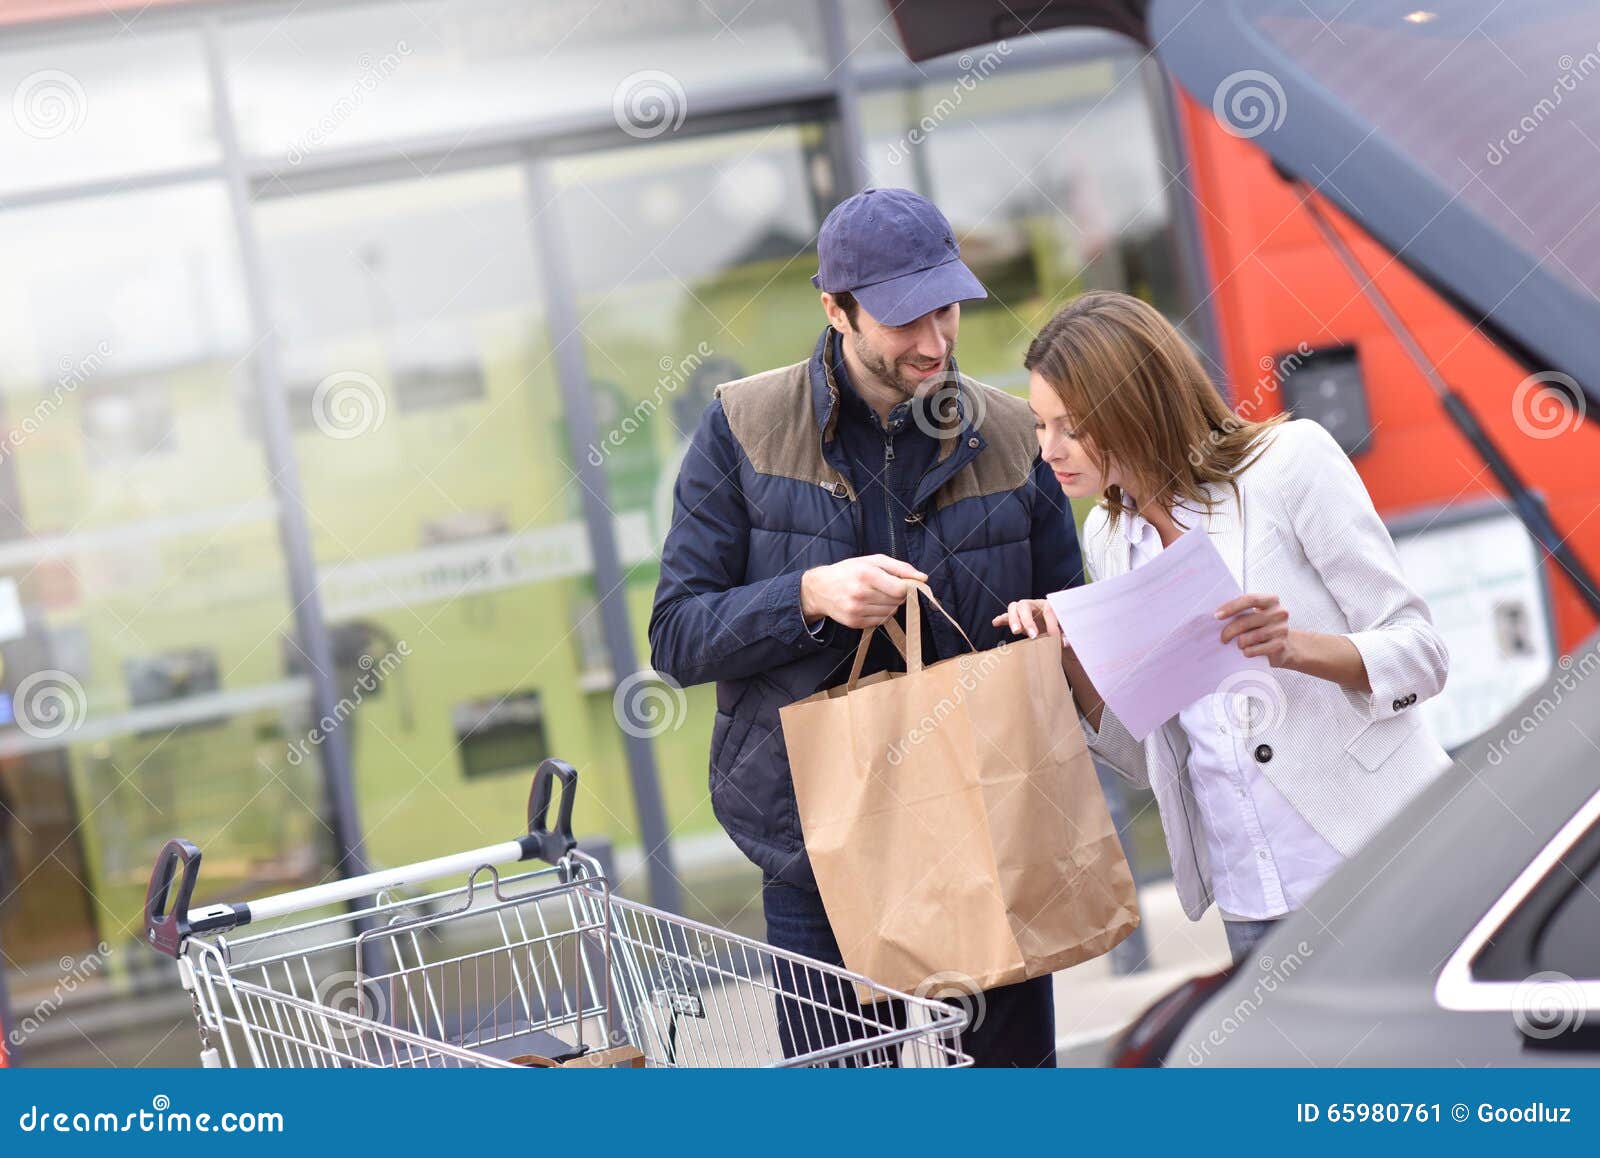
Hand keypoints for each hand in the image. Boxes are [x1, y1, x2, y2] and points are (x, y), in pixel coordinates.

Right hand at [801, 555, 926, 628]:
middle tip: (886, 587)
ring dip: (890, 604)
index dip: (907, 587)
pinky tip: (870, 604)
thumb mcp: (873, 560)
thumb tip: (923, 578)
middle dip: (898, 594)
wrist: (820, 588)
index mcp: (866, 574)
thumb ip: (900, 567)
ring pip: (891, 612)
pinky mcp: (855, 622)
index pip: (900, 589)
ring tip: (876, 595)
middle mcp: (860, 593)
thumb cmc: (849, 571)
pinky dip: (881, 613)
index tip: (905, 584)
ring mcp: (857, 610)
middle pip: (897, 601)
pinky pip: (881, 621)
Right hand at [991, 598, 1064, 642]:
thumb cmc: (1060, 631)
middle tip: (1033, 636)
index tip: (1055, 638)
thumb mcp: (1066, 631)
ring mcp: (1023, 611)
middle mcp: (1034, 605)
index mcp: (1048, 605)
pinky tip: (996, 623)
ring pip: (1013, 607)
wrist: (1054, 633)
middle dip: (1027, 621)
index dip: (1052, 624)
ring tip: (1016, 632)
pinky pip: (1006, 616)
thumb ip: (1067, 635)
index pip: (1048, 611)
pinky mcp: (1016, 619)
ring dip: (1013, 619)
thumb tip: (1064, 642)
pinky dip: (1001, 619)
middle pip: (1025, 606)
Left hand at [1215, 593, 1295, 666]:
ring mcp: (1282, 629)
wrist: (1285, 645)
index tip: (1217, 616)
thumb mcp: (1256, 615)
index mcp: (1271, 600)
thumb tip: (1218, 616)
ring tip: (1239, 644)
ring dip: (1240, 642)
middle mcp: (1279, 613)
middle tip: (1223, 637)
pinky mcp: (1280, 645)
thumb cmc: (1264, 627)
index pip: (1250, 599)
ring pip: (1251, 637)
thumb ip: (1243, 611)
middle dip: (1230, 630)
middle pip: (1246, 620)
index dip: (1231, 607)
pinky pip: (1256, 649)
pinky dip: (1247, 651)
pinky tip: (1246, 651)